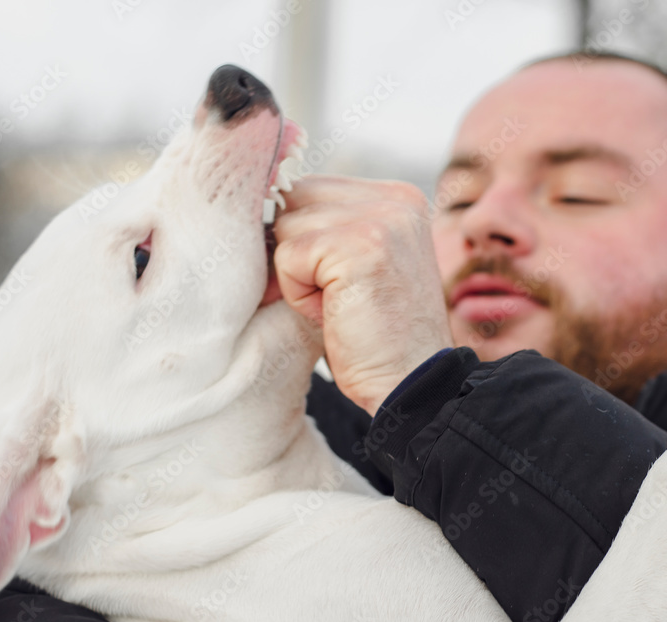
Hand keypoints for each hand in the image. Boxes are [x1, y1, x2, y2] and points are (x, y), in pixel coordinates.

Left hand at [273, 175, 452, 414]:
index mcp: (397, 198)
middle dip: (297, 254)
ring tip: (339, 306)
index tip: (333, 284)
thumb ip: (328, 229)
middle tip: (335, 299)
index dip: (302, 239)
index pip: (311, 189)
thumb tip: (253, 213)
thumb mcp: (358, 267)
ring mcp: (381, 219)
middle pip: (295, 200)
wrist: (413, 386)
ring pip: (287, 226)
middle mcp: (395, 200)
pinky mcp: (359, 246)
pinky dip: (299, 295)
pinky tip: (335, 315)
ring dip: (298, 277)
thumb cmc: (375, 337)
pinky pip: (288, 257)